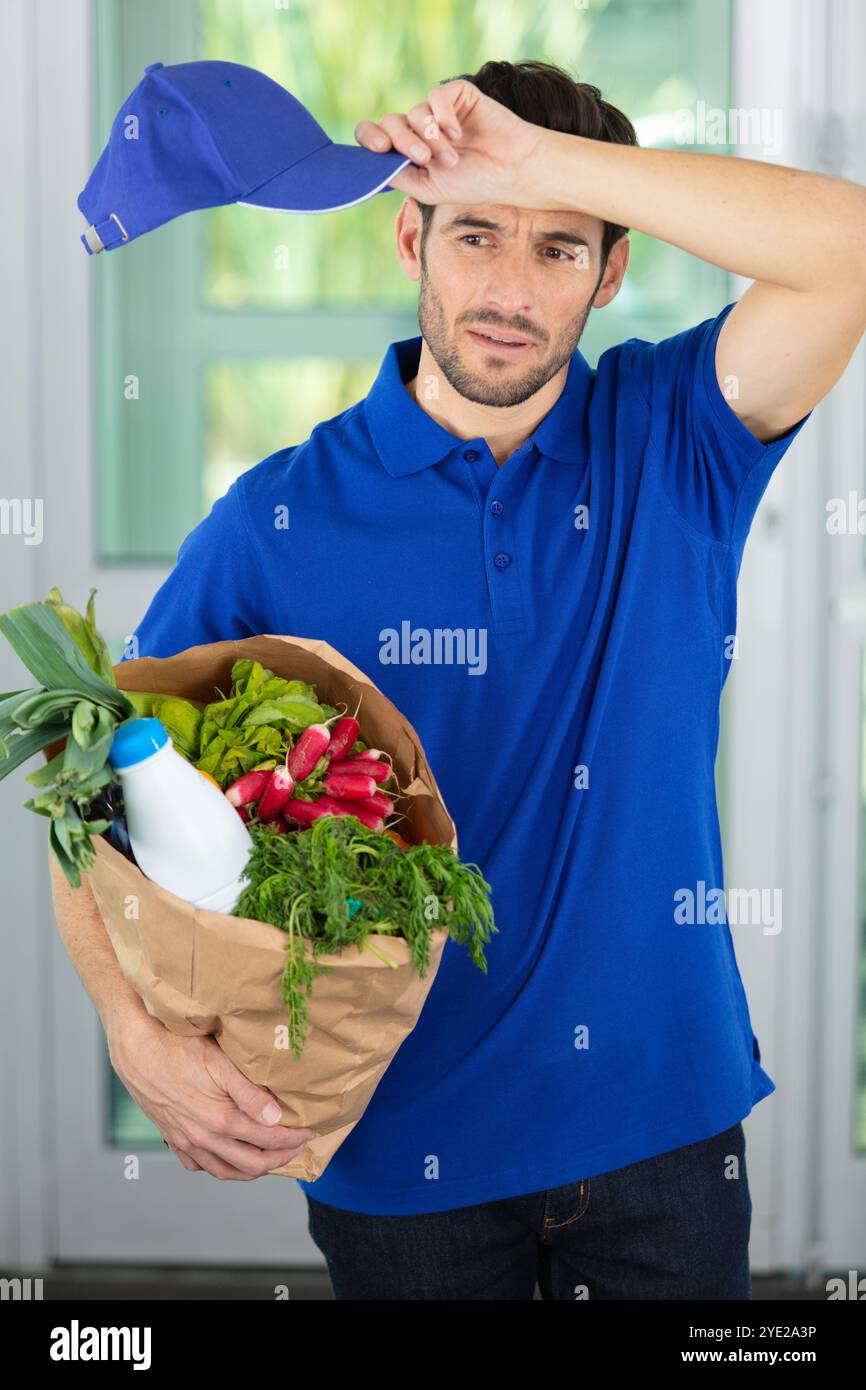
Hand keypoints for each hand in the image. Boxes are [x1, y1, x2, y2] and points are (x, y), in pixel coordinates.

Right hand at [107, 1002, 313, 1179]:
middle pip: (251, 1163)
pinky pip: (199, 1166)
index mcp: (219, 1121)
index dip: (293, 1139)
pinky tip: (229, 1157)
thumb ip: (249, 1093)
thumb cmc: (178, 1048)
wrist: (136, 1050)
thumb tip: (276, 1118)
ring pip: (225, 1171)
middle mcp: (203, 1138)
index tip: (309, 1132)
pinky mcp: (172, 1138)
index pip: (268, 1139)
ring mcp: (186, 1142)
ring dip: (252, 1170)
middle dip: (279, 1159)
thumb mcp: (219, 1063)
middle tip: (297, 1149)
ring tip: (270, 1160)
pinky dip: (219, 1167)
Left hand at [354, 80, 543, 208]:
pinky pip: (436, 96)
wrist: (510, 171)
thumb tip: (371, 161)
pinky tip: (457, 132)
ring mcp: (438, 111)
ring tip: (452, 157)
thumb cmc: (472, 183)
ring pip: (415, 113)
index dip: (370, 137)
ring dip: (430, 138)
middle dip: (403, 142)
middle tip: (424, 159)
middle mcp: (420, 129)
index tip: (380, 148)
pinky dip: (442, 116)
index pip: (376, 137)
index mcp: (409, 151)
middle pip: (391, 123)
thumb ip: (397, 174)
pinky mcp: (457, 95)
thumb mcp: (427, 188)